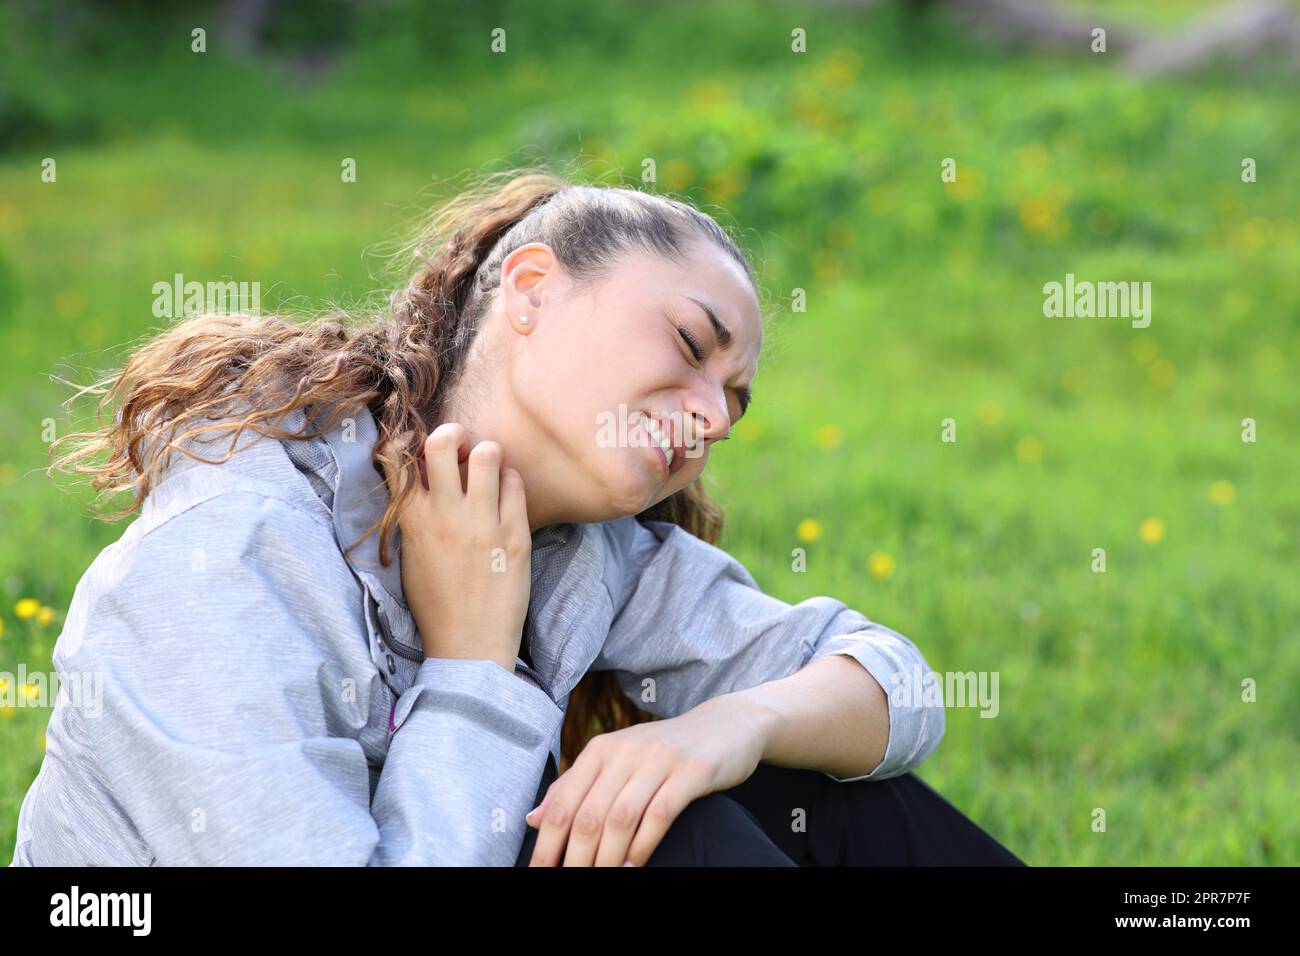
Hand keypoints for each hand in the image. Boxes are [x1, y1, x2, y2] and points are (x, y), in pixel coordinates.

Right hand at [382, 422, 530, 670]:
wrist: (470, 645)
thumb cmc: (437, 602)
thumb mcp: (412, 555)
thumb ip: (416, 514)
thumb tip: (424, 475)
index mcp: (413, 521)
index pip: (396, 460)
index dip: (405, 441)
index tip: (418, 444)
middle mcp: (446, 516)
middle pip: (443, 441)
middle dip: (453, 434)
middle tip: (462, 448)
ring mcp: (482, 524)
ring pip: (487, 453)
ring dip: (487, 454)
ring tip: (489, 471)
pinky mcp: (515, 535)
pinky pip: (516, 482)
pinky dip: (510, 481)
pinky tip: (506, 497)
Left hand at [525, 696, 772, 865]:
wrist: (726, 725)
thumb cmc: (664, 751)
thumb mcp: (618, 761)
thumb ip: (576, 786)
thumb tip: (534, 819)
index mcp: (601, 749)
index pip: (564, 802)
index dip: (548, 843)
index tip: (539, 872)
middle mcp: (625, 750)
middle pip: (589, 814)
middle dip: (575, 858)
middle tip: (571, 882)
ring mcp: (659, 760)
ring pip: (621, 817)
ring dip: (607, 858)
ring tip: (600, 880)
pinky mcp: (691, 771)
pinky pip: (659, 815)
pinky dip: (643, 846)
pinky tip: (633, 867)